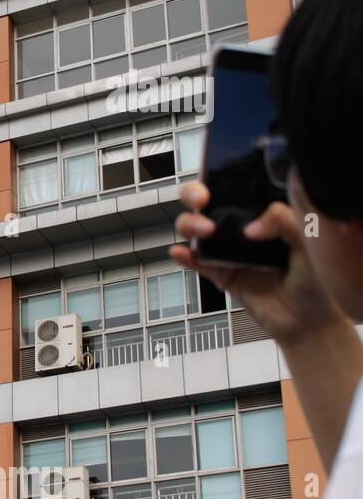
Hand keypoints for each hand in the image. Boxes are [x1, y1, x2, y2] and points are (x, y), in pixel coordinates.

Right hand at [169, 181, 345, 347]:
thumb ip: (286, 222)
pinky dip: (185, 256)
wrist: (308, 319)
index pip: (236, 187)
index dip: (221, 178)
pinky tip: (182, 253)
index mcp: (263, 213)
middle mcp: (242, 228)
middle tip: (202, 200)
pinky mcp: (220, 273)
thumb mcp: (309, 242)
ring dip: (190, 224)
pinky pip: (196, 262)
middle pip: (207, 202)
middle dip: (193, 194)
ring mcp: (228, 250)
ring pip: (195, 229)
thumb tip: (252, 226)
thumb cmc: (315, 278)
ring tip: (203, 232)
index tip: (216, 179)